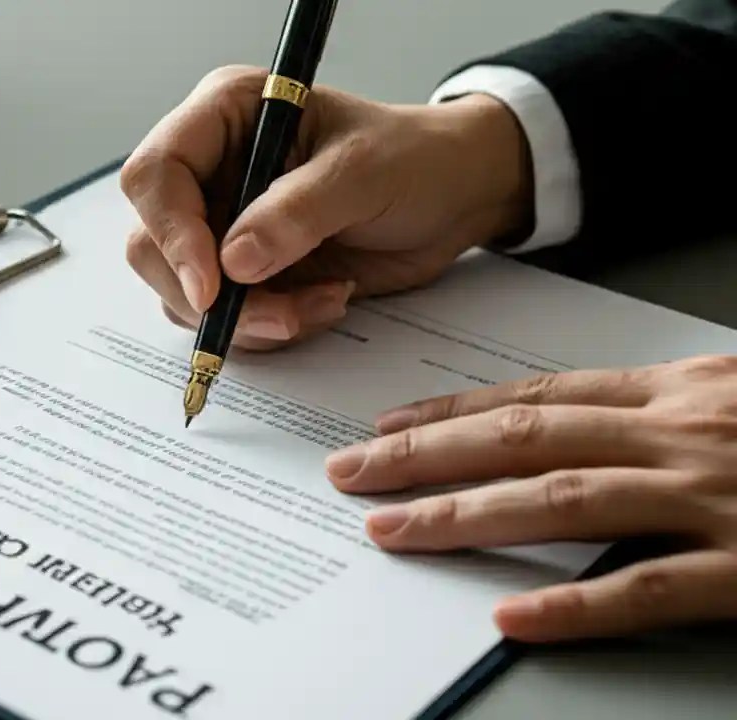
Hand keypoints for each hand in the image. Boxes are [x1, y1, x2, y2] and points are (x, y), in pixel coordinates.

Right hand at [120, 65, 532, 349]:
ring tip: (321, 300)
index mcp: (224, 117)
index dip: (172, 233)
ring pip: (184, 293)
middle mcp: (210, 171)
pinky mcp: (243, 272)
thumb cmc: (414, 159)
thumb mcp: (363, 173)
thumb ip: (297, 212)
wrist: (454, 198)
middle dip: (210, 295)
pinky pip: (226, 319)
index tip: (213, 286)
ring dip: (250, 318)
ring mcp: (222, 225)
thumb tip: (233, 262)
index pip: (155, 174)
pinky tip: (323, 301)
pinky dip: (271, 327)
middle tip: (276, 316)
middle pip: (152, 244)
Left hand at [325, 355, 736, 642]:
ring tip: (394, 532)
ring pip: (565, 502)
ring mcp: (710, 499)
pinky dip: (575, 605)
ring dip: (468, 517)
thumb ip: (661, 414)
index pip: (542, 398)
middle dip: (427, 456)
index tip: (388, 426)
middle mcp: (681, 437)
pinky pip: (646, 589)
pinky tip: (513, 616)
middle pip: (528, 439)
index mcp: (679, 394)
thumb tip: (583, 428)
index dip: (454, 413)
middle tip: (354, 473)